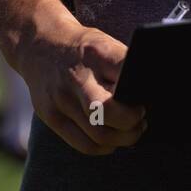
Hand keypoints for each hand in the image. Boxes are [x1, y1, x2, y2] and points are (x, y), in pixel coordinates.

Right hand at [13, 20, 147, 154]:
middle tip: (141, 118)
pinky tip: (112, 138)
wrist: (39, 45)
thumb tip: (151, 94)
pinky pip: (85, 145)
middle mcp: (76, 76)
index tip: (146, 98)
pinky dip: (105, 146)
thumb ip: (124, 67)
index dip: (141, 93)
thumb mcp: (104, 44)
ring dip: (123, 138)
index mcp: (95, 53)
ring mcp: (60, 98)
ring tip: (131, 130)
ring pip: (100, 135)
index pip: (125, 73)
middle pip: (109, 112)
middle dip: (133, 123)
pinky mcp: (50, 116)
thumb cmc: (83, 49)